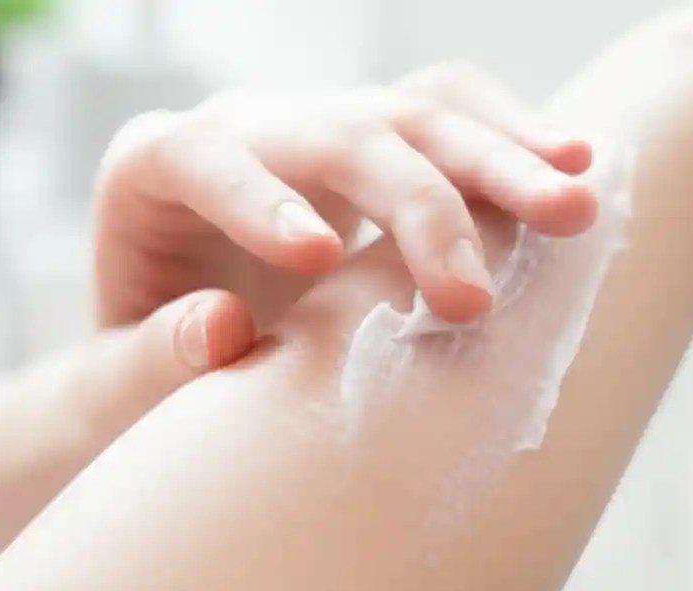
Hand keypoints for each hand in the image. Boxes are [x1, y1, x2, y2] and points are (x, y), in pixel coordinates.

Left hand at [93, 62, 599, 344]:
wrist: (172, 332)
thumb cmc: (139, 360)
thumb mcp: (118, 376)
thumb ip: (152, 355)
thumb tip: (221, 328)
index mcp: (154, 165)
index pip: (208, 160)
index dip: (261, 202)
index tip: (317, 258)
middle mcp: (242, 127)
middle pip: (335, 132)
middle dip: (414, 205)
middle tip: (471, 298)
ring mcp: (315, 125)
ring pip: (414, 113)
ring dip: (498, 159)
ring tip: (573, 205)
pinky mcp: (376, 142)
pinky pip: (450, 113)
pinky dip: (510, 136)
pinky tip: (573, 165)